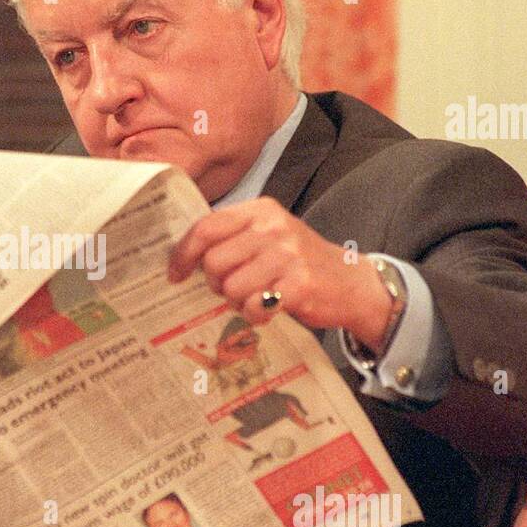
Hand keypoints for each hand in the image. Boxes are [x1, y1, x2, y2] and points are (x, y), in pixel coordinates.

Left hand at [167, 197, 392, 349]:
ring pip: (231, 287)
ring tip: (256, 299)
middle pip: (214, 262)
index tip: (175, 273)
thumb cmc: (298, 263)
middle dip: (216, 283)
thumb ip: (233, 239)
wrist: (350, 282)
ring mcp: (288, 255)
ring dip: (237, 302)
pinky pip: (254, 306)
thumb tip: (184, 258)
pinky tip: (269, 310)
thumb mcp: (268, 236)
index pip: (206, 227)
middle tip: (232, 290)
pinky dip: (255, 315)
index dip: (184, 254)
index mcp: (260, 210)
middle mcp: (273, 227)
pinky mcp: (299, 284)